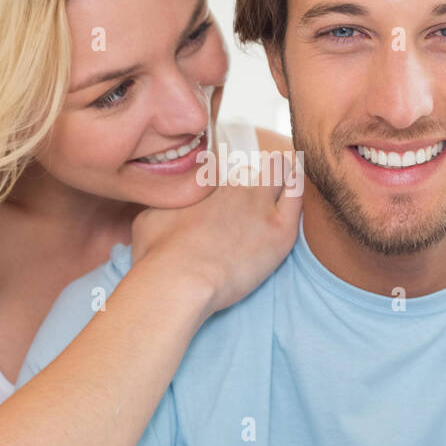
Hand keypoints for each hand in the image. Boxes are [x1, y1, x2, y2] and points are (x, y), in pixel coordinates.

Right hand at [130, 158, 303, 320]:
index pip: (225, 166)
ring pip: (280, 172)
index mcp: (205, 180)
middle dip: (257, 175)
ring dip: (281, 175)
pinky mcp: (280, 230)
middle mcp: (234, 184)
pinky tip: (296, 185)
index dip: (227, 179)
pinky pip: (298, 193)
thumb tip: (161, 203)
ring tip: (283, 184)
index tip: (228, 192)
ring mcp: (259, 204)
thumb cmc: (157, 255)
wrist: (180, 279)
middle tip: (257, 192)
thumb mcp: (148, 217)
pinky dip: (297, 186)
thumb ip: (163, 204)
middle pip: (254, 167)